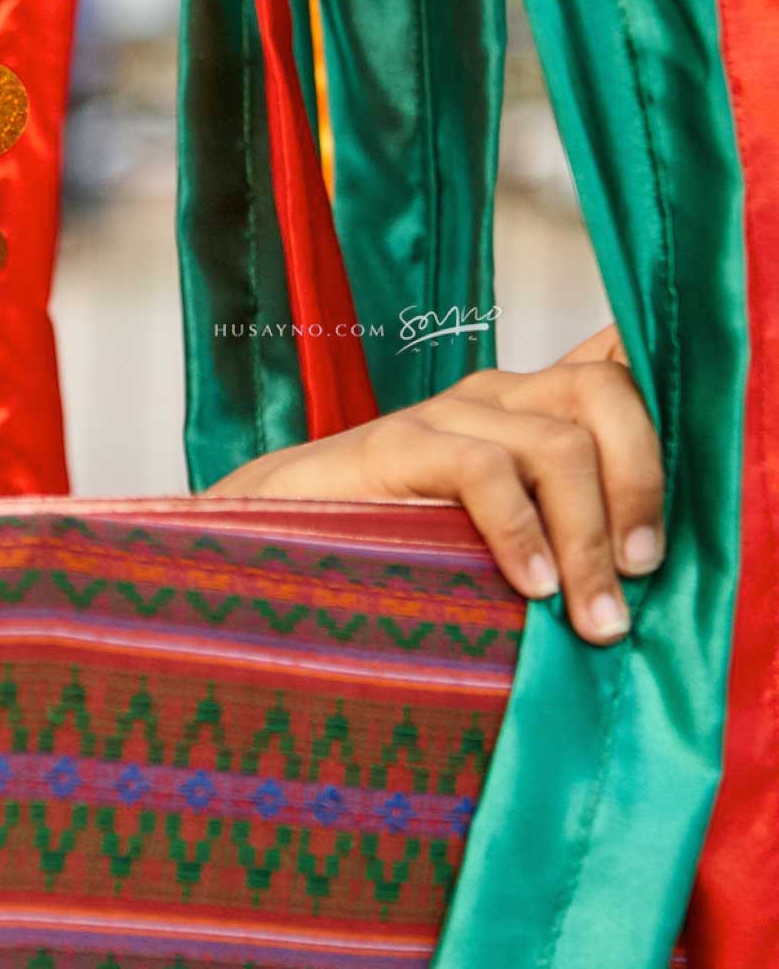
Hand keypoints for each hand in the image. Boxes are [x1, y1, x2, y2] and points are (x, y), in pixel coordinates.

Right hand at [203, 323, 662, 644]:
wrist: (268, 538)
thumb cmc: (393, 548)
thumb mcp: (496, 535)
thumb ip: (560, 524)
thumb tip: (645, 568)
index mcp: (529, 407)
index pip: (617, 362)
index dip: (671, 383)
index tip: (712, 447)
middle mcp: (497, 395)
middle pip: (608, 394)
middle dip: (646, 485)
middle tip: (642, 573)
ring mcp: (446, 415)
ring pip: (561, 443)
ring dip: (590, 539)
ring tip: (592, 617)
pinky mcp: (399, 443)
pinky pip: (489, 472)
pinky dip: (523, 535)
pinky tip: (531, 587)